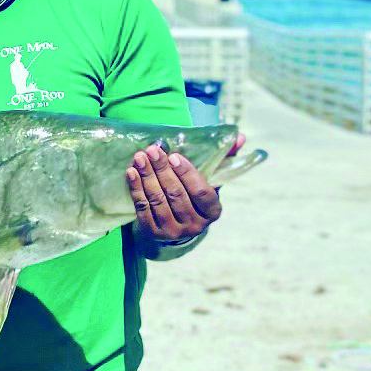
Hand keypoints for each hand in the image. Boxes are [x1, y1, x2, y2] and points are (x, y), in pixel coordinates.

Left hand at [126, 135, 245, 243]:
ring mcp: (173, 230)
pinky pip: (143, 208)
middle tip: (152, 150)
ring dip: (147, 176)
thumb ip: (224, 159)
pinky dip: (136, 189)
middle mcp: (194, 225)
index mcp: (212, 211)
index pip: (201, 192)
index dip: (187, 173)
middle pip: (176, 194)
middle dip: (162, 170)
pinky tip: (131, 173)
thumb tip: (239, 137)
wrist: (175, 227)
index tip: (174, 156)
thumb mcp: (211, 181)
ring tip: (139, 157)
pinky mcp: (153, 233)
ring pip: (158, 200)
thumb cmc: (194, 197)